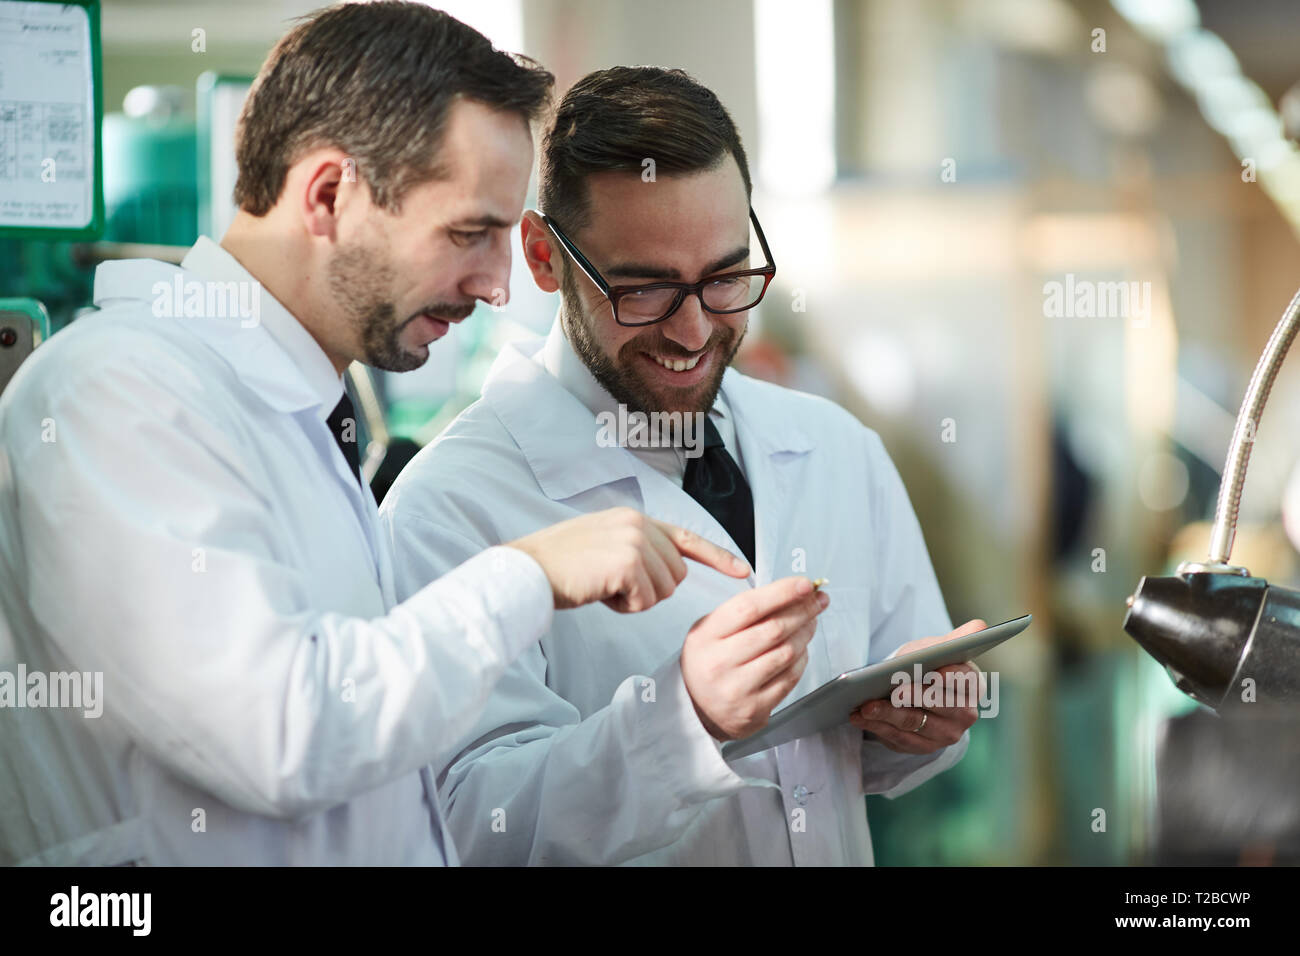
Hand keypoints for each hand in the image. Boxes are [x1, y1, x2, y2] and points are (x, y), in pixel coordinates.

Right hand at [505, 507, 749, 612]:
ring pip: (664, 590)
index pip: (687, 537)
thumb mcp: (604, 543)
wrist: (530, 569)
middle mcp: (639, 525)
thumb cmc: (562, 565)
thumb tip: (669, 570)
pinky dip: (625, 607)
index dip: (718, 556)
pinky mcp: (628, 564)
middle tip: (613, 585)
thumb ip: (637, 548)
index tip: (743, 571)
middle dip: (651, 590)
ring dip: (636, 600)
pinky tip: (601, 594)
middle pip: (676, 574)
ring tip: (604, 587)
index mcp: (636, 519)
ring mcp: (634, 542)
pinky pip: (646, 601)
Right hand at [681, 576, 828, 740]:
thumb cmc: (712, 659)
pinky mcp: (755, 707)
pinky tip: (801, 649)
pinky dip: (802, 659)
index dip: (781, 593)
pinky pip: (790, 677)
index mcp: (706, 636)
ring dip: (805, 633)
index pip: (748, 608)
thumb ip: (745, 610)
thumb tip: (792, 591)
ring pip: (786, 653)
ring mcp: (737, 688)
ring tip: (810, 622)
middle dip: (802, 610)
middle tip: (817, 600)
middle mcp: (719, 662)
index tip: (804, 584)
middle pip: (772, 629)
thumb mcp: (713, 629)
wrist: (701, 707)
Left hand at [848, 618, 985, 753]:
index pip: (965, 682)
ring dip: (887, 714)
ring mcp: (945, 734)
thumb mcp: (938, 649)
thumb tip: (980, 626)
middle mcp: (965, 714)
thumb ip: (957, 639)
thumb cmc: (929, 665)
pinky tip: (860, 717)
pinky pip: (898, 738)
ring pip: (914, 723)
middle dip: (914, 698)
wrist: (915, 690)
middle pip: (939, 706)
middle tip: (894, 692)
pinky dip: (877, 726)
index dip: (950, 678)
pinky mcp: (922, 747)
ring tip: (865, 705)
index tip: (933, 673)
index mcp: (973, 686)